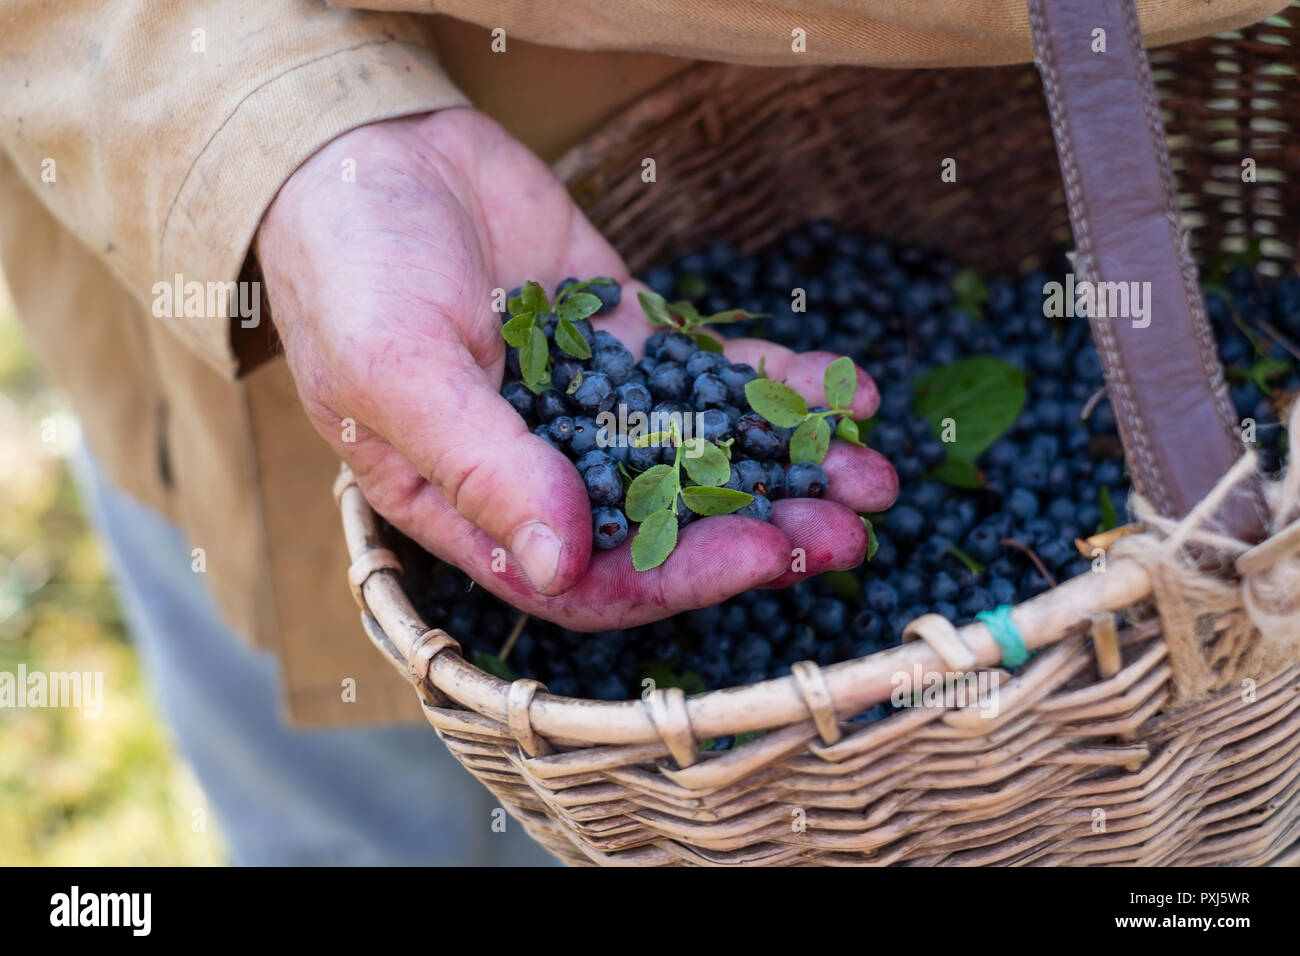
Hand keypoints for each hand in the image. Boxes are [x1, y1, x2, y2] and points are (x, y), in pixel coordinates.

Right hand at [256, 108, 897, 629]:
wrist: (372, 148)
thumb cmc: (353, 269)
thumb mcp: (400, 371)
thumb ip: (481, 466)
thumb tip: (558, 565)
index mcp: (474, 508)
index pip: (586, 581)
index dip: (674, 579)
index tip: (758, 555)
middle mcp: (544, 471)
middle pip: (665, 529)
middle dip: (758, 534)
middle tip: (848, 535)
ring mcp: (595, 406)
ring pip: (704, 456)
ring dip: (789, 471)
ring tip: (875, 477)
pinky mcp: (631, 343)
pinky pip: (712, 376)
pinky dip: (778, 388)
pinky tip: (851, 394)